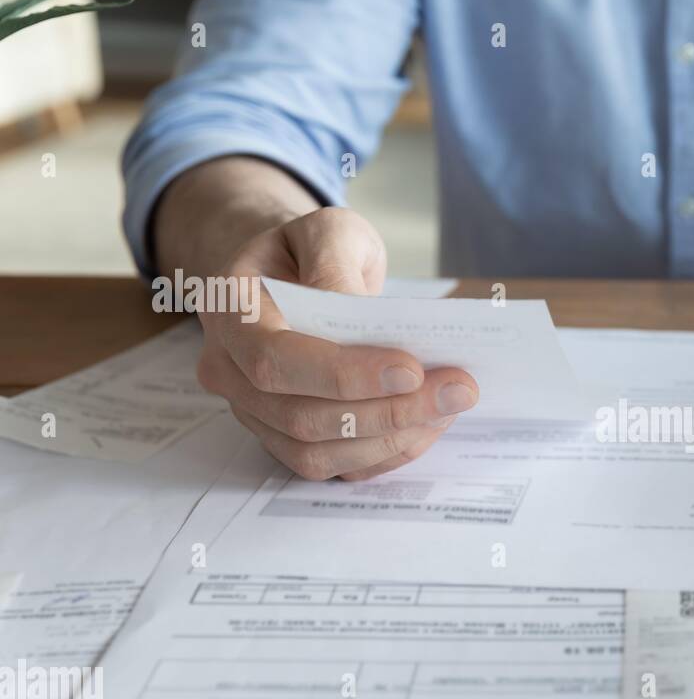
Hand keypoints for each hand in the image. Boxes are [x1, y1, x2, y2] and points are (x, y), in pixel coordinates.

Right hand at [195, 207, 477, 479]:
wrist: (293, 276)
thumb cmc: (310, 252)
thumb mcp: (328, 232)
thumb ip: (337, 265)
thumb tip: (363, 316)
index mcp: (230, 314)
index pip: (275, 360)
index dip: (343, 374)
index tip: (412, 369)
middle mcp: (231, 373)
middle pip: (302, 417)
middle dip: (388, 411)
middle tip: (459, 389)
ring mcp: (256, 415)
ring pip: (319, 453)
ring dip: (393, 438)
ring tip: (451, 405)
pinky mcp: (289, 441)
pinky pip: (336, 466)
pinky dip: (389, 452)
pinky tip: (430, 424)